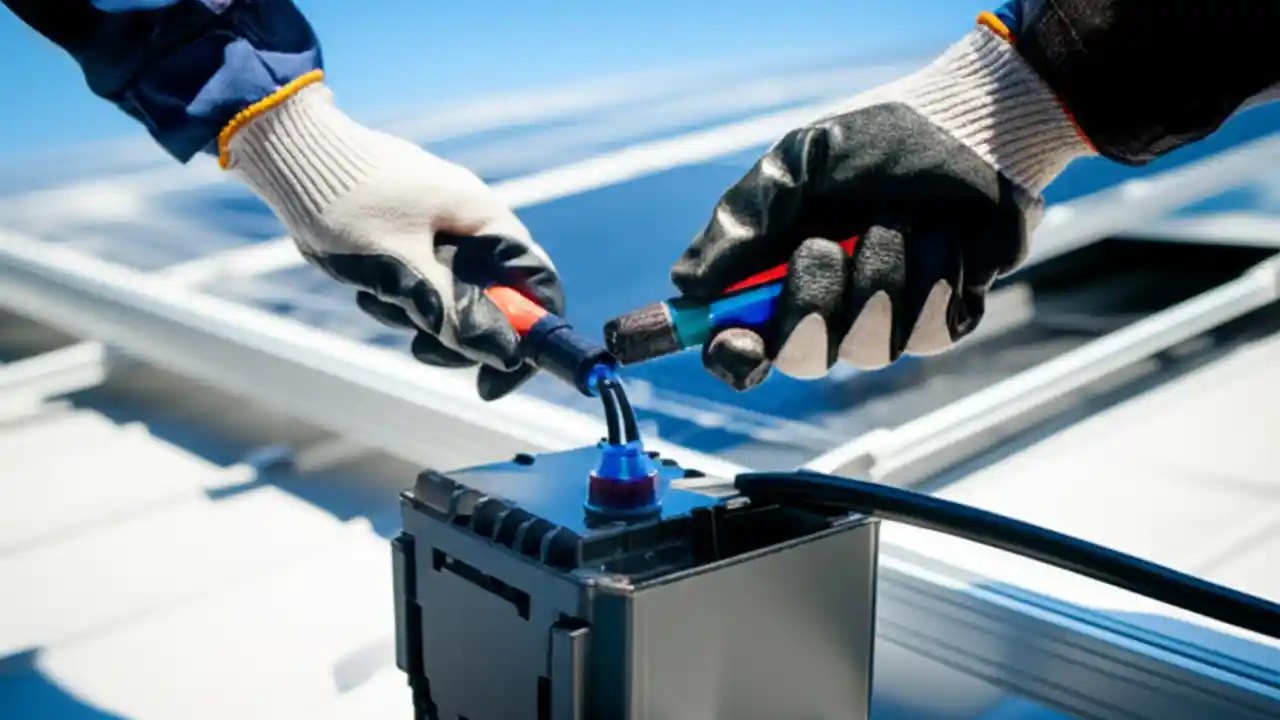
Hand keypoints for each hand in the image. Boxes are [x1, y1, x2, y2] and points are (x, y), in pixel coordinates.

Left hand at [225, 83, 560, 399]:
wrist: (290, 152)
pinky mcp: (413, 226)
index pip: (536, 282)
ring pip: (455, 288)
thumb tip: (503, 354)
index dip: (529, 333)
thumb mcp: (400, 268)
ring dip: (422, 311)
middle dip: (460, 329)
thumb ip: (454, 312)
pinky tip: (369, 288)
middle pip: (496, 292)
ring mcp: (441, 219)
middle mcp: (472, 217)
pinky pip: (426, 274)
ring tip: (377, 300)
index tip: (500, 374)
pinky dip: (404, 292)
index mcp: (484, 216)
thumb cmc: (346, 201)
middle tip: (421, 348)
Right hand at [672, 26, 1090, 389]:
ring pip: (868, 346)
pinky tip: (943, 235)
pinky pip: (927, 333)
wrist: (972, 124)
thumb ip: (741, 224)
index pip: (742, 345)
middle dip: (811, 304)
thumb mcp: (796, 165)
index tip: (738, 340)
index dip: (734, 356)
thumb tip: (688, 285)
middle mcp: (828, 307)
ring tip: (898, 218)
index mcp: (779, 275)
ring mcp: (886, 320)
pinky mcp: (942, 321)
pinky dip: (932, 275)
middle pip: (801, 358)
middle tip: (820, 248)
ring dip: (880, 271)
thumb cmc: (880, 139)